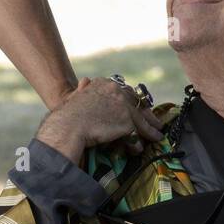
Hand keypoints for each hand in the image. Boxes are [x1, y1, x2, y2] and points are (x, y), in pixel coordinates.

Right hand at [37, 77, 163, 164]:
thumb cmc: (66, 116)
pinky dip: (144, 138)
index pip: (124, 92)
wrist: (68, 127)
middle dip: (146, 113)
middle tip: (155, 122)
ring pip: (141, 117)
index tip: (137, 108)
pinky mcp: (127, 120)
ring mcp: (123, 104)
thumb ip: (82, 89)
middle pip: (137, 102)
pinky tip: (146, 143)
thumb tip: (85, 80)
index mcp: (103, 83)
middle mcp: (115, 89)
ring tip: (157, 134)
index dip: (132, 102)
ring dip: (150, 127)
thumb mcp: (74, 96)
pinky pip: (140, 131)